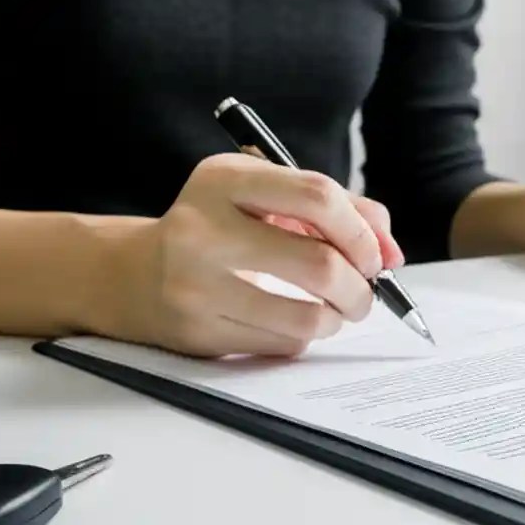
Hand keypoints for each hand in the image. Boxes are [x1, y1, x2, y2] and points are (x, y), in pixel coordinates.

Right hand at [100, 153, 402, 356]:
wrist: (133, 273)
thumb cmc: (218, 226)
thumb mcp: (263, 195)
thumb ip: (334, 207)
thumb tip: (391, 250)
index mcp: (224, 180)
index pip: (317, 197)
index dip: (361, 232)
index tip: (374, 254)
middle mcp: (203, 229)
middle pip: (320, 265)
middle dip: (361, 286)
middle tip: (364, 291)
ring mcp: (196, 285)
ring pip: (307, 317)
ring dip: (338, 318)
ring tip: (335, 309)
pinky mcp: (199, 332)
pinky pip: (282, 344)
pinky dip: (304, 335)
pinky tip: (291, 320)